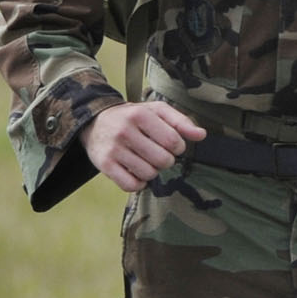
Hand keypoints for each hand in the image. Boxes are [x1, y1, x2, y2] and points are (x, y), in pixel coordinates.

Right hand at [82, 101, 206, 192]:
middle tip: (156, 153)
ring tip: (144, 160)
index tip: (168, 143)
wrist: (94, 122)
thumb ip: (181, 121)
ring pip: (148, 174)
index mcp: (140, 114)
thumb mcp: (156, 111)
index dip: (177, 147)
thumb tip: (202, 135)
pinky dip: (138, 183)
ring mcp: (113, 148)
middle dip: (165, 160)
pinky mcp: (104, 164)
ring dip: (151, 171)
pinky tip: (134, 172)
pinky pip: (131, 185)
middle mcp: (125, 130)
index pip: (173, 141)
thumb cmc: (133, 117)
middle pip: (163, 160)